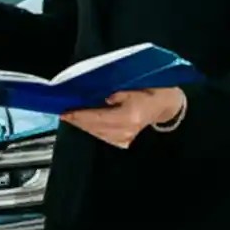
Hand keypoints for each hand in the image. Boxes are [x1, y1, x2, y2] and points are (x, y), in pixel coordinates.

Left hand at [60, 88, 184, 148]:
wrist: (164, 107)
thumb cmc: (150, 93)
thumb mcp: (135, 88)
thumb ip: (119, 93)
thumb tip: (103, 97)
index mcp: (129, 117)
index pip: (98, 117)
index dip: (80, 115)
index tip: (66, 112)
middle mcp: (125, 131)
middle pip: (94, 127)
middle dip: (78, 120)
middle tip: (64, 113)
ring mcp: (125, 138)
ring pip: (97, 133)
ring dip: (83, 125)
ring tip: (71, 117)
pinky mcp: (124, 141)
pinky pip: (103, 136)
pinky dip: (92, 129)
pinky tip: (84, 123)